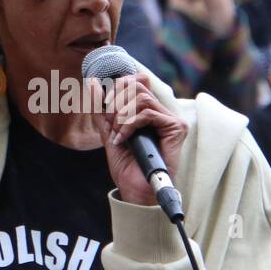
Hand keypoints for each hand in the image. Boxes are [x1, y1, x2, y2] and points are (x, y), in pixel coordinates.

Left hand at [87, 74, 188, 207]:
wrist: (135, 188)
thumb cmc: (125, 163)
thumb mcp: (108, 130)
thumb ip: (101, 107)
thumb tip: (94, 81)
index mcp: (148, 110)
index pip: (135, 81)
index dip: (117, 87)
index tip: (106, 106)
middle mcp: (162, 112)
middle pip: (137, 84)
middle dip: (116, 102)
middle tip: (112, 123)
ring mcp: (171, 119)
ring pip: (141, 97)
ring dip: (122, 115)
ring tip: (118, 133)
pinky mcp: (176, 127)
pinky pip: (147, 113)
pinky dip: (130, 124)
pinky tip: (124, 139)